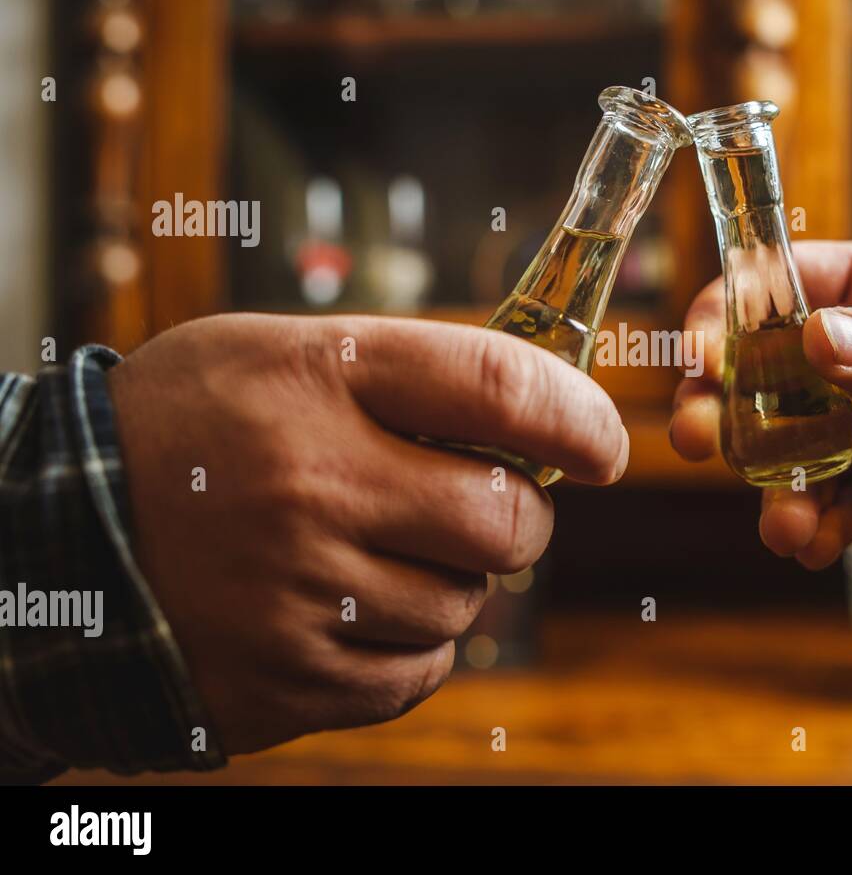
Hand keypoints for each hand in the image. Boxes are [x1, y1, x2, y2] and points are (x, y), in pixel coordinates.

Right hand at [107, 313, 627, 753]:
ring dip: (452, 579)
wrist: (61, 534)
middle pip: (505, 518)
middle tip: (479, 502)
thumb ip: (413, 375)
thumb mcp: (283, 356)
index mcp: (315, 381)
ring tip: (375, 550)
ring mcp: (296, 595)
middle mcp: (310, 488)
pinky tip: (353, 605)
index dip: (578, 415)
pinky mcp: (286, 681)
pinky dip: (411, 640)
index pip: (498, 386)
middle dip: (517, 513)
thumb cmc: (193, 428)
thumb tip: (549, 414)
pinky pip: (419, 669)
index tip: (606, 443)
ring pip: (467, 602)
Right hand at [670, 239, 851, 569]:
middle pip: (757, 375)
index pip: (775, 288)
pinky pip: (840, 504)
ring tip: (783, 528)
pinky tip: (815, 547)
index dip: (724, 315)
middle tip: (696, 440)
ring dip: (770, 487)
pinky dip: (821, 527)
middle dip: (719, 408)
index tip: (696, 354)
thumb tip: (820, 344)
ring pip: (789, 452)